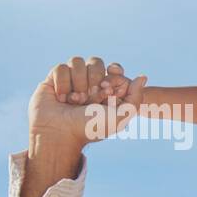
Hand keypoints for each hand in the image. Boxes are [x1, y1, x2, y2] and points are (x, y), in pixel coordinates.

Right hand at [29, 57, 146, 148]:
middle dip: (94, 80)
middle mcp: (89, 83)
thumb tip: (143, 77)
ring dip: (78, 83)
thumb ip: (134, 98)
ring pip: (77, 62)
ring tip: (75, 101)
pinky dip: (62, 84)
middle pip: (96, 62)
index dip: (113, 76)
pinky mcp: (53, 79)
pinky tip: (62, 99)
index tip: (108, 90)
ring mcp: (71, 80)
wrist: (61, 134)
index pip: (114, 69)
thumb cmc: (91, 128)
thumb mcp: (119, 117)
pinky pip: (60, 67)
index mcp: (107, 89)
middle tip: (89, 100)